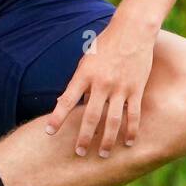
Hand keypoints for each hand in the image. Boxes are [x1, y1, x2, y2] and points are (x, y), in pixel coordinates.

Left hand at [44, 18, 155, 154]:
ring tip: (103, 154)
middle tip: (79, 153)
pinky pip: (133, 114)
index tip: (48, 132)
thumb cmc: (105, 45)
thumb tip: (70, 104)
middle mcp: (101, 83)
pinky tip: (128, 142)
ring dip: (107, 140)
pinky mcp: (137, 89)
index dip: (57, 117)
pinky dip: (131, 130)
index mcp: (84, 75)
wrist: (132, 31)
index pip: (66, 100)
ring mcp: (120, 87)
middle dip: (84, 137)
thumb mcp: (86, 60)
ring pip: (112, 120)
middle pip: (90, 116)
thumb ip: (79, 83)